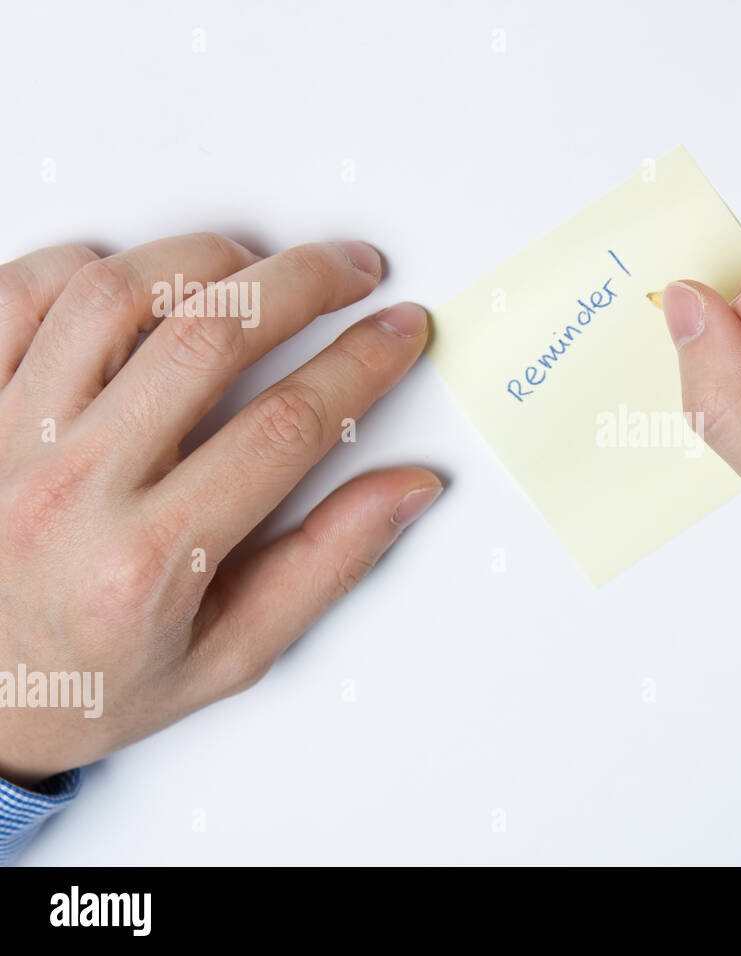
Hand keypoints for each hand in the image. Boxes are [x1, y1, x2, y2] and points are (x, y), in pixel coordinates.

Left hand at [0, 234, 439, 786]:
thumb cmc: (88, 683)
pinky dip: (84, 265)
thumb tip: (405, 490)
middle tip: (350, 271)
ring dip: (205, 261)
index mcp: (147, 560)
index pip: (286, 426)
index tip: (397, 334)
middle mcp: (70, 488)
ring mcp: (7, 438)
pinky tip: (138, 280)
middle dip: (303, 284)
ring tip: (254, 266)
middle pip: (209, 337)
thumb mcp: (230, 653)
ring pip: (114, 295)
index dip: (361, 365)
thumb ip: (326, 566)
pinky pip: (19, 294)